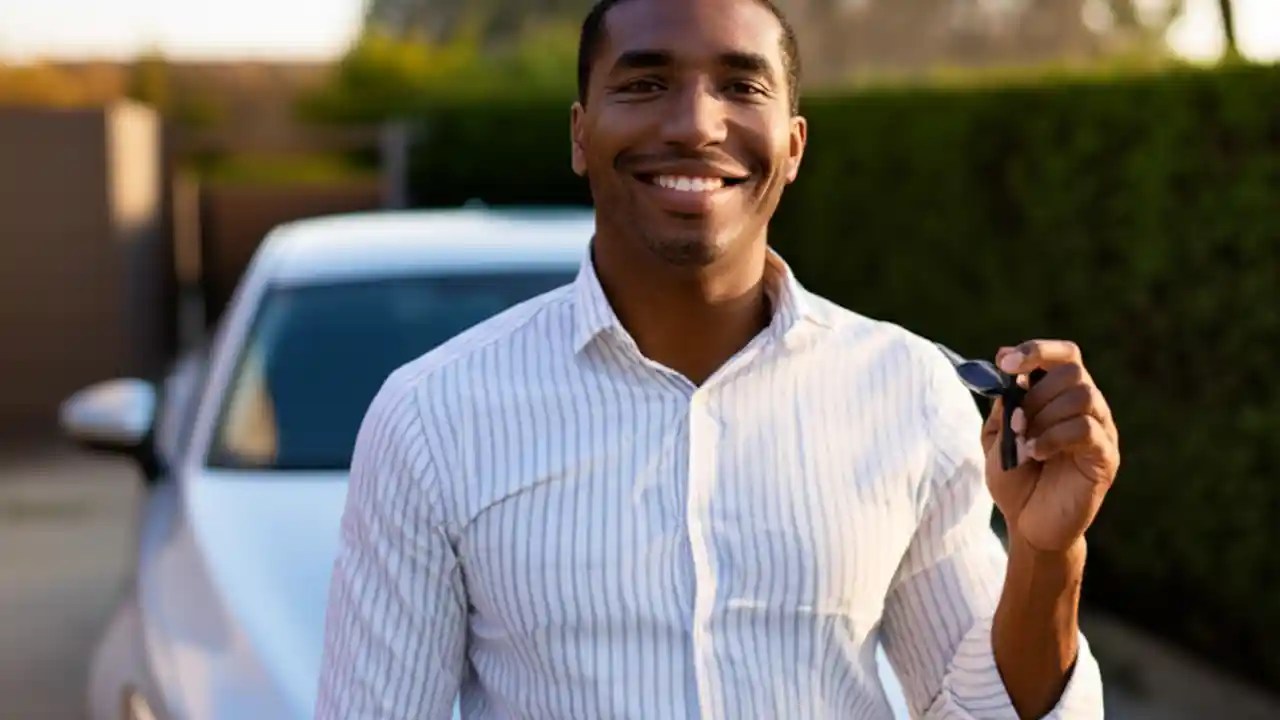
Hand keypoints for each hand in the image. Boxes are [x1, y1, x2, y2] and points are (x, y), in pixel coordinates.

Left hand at [981, 340, 1120, 552]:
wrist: (1029, 525)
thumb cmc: (1015, 480)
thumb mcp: (997, 437)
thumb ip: (1004, 403)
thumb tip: (1007, 368)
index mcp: (1061, 397)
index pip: (1064, 355)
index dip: (1037, 350)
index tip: (1006, 362)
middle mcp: (1088, 408)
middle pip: (1072, 372)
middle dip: (1036, 394)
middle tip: (1018, 423)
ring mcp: (1101, 431)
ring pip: (1082, 396)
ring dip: (1044, 417)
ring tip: (1024, 445)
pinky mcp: (1105, 456)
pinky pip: (1085, 430)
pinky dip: (1053, 437)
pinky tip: (1037, 454)